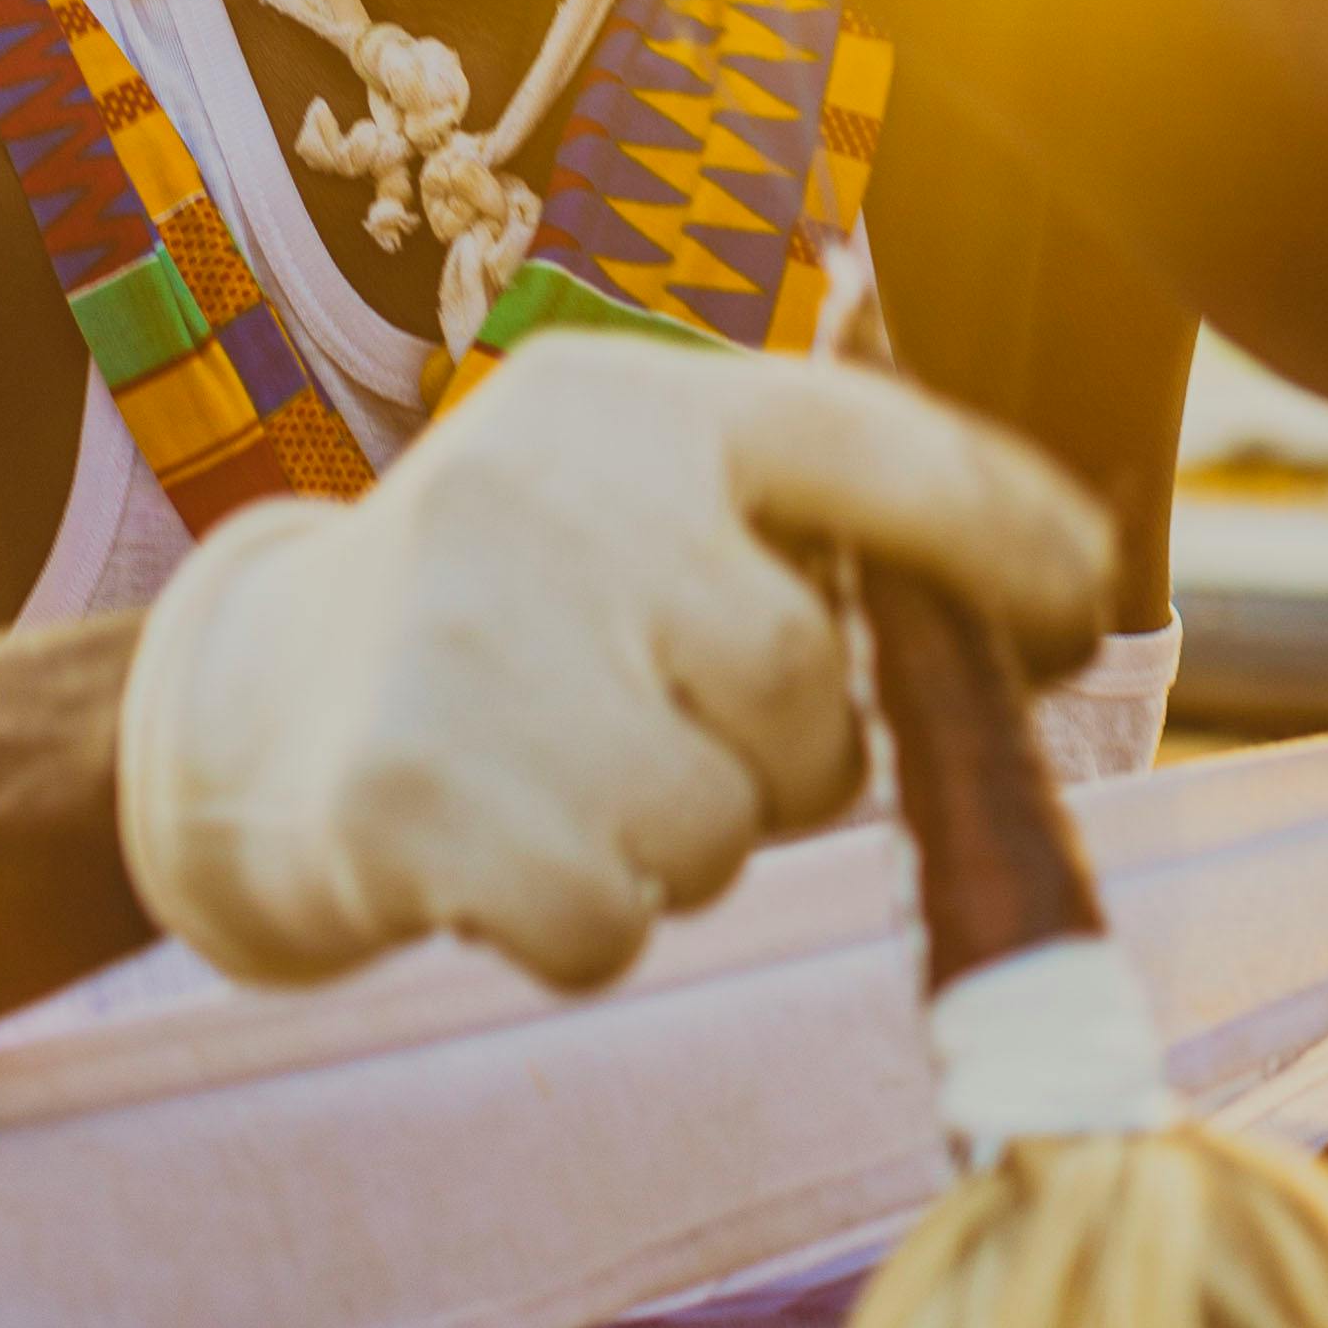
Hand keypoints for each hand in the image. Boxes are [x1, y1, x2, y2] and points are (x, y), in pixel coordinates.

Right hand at [116, 334, 1113, 994]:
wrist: (253, 706)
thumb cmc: (522, 621)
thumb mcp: (641, 510)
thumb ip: (810, 532)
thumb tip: (1051, 615)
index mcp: (628, 401)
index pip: (873, 446)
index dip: (1008, 537)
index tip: (1074, 613)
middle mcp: (543, 488)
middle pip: (804, 680)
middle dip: (793, 755)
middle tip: (700, 747)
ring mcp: (462, 635)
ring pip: (718, 821)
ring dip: (689, 848)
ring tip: (584, 791)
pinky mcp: (405, 790)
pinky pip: (610, 921)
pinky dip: (592, 926)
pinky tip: (514, 859)